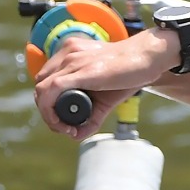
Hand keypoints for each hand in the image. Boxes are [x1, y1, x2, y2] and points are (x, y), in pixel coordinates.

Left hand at [33, 33, 171, 139]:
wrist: (148, 57)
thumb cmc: (129, 72)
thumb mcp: (105, 95)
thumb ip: (91, 115)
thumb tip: (75, 135)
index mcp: (71, 53)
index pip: (46, 79)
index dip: (47, 102)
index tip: (60, 119)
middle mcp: (68, 53)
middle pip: (40, 85)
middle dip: (46, 110)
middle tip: (61, 126)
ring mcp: (72, 59)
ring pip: (42, 89)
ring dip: (47, 114)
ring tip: (64, 128)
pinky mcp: (81, 70)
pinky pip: (51, 90)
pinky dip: (50, 111)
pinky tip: (63, 125)